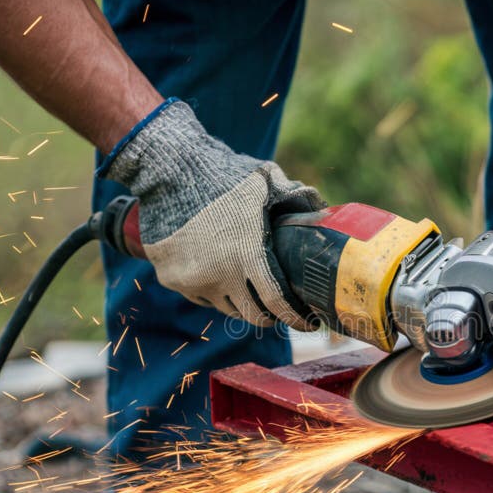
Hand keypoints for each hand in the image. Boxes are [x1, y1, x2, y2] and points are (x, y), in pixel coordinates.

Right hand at [99, 99, 325, 328]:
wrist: (167, 169)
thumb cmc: (223, 174)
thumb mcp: (266, 181)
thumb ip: (295, 198)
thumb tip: (325, 210)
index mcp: (248, 256)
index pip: (278, 304)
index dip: (297, 318)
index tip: (310, 323)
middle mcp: (219, 276)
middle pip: (252, 315)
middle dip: (271, 316)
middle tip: (281, 310)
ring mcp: (192, 280)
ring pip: (225, 307)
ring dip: (242, 303)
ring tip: (252, 289)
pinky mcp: (170, 278)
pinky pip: (200, 295)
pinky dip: (214, 291)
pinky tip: (221, 274)